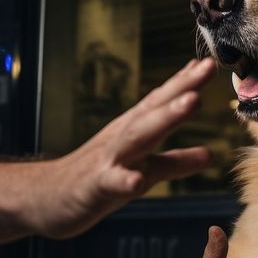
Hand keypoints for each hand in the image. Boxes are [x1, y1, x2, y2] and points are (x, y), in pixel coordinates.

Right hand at [0, 58, 215, 257]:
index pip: (163, 100)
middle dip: (181, 89)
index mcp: (134, 130)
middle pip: (155, 110)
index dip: (187, 81)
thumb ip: (173, 162)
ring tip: (190, 103)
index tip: (212, 60)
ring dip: (164, 118)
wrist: (46, 197)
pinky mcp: (95, 186)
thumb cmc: (96, 179)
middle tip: (207, 68)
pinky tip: (137, 181)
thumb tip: (209, 154)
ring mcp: (108, 160)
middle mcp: (122, 138)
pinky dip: (125, 180)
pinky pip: (112, 183)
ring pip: (138, 137)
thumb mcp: (142, 170)